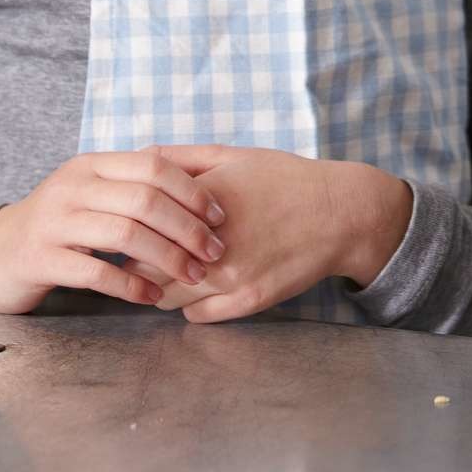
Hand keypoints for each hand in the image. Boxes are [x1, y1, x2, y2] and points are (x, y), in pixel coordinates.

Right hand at [0, 148, 226, 314]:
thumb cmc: (65, 221)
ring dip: (167, 258)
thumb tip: (208, 186)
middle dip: (187, 228)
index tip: (220, 216)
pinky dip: (131, 284)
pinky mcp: (41, 259)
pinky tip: (153, 295)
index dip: (192, 190)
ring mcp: (54, 222)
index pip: (154, 165)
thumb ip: (138, 184)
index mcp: (94, 164)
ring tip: (193, 275)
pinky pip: (95, 272)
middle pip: (145, 200)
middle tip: (214, 251)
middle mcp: (73, 187)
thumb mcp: (97, 190)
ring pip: (124, 234)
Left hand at [124, 146, 411, 322]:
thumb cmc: (285, 179)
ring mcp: (230, 276)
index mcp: (204, 202)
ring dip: (165, 286)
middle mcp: (213, 243)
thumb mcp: (233, 156)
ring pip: (165, 298)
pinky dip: (193, 303)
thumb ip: (180, 159)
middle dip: (144, 261)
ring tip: (179, 269)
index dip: (132, 231)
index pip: (137, 229)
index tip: (135, 230)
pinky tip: (206, 284)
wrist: (340, 212)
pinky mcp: (247, 302)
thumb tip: (133, 163)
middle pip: (144, 269)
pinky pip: (194, 316)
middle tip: (152, 253)